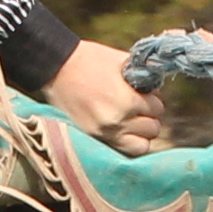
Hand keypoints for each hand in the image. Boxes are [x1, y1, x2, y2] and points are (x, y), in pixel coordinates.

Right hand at [43, 37, 165, 153]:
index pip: (157, 108)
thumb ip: (142, 78)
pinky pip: (122, 152)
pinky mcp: (93, 140)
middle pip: (152, 128)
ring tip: (131, 122)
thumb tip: (157, 90)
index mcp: (126, 101)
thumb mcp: (120, 62)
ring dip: (140, 134)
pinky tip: (122, 131)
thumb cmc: (89, 60)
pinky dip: (127, 143)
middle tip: (137, 107)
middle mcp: (117, 123)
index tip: (142, 95)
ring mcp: (104, 135)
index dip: (151, 100)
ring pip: (141, 146)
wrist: (56, 68)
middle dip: (147, 116)